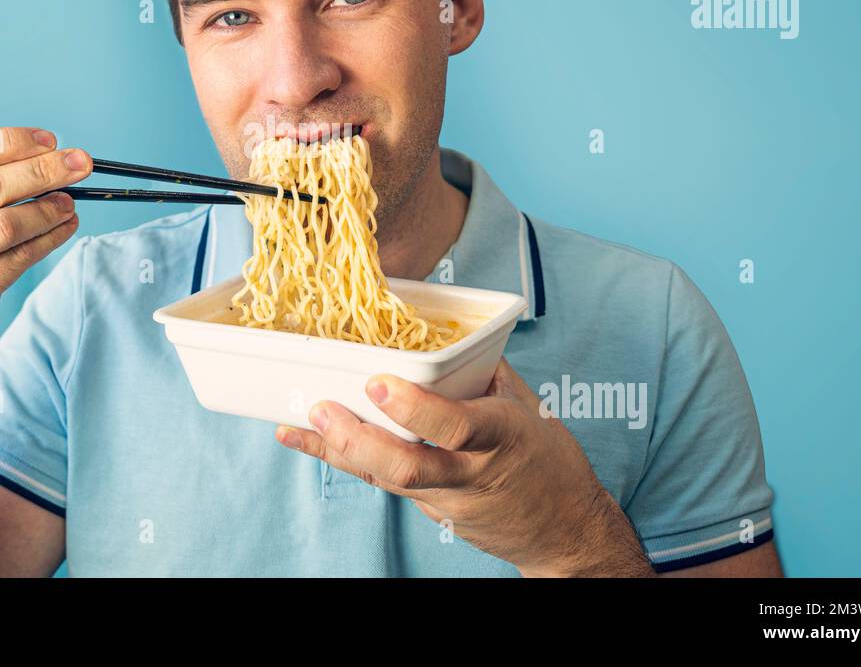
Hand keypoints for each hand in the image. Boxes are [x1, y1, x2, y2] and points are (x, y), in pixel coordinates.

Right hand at [0, 126, 91, 375]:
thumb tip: (32, 153)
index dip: (9, 142)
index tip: (47, 140)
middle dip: (42, 169)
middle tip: (79, 162)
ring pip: (6, 224)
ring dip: (48, 207)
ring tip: (70, 200)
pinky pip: (18, 258)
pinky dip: (49, 238)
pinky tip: (64, 226)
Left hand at [275, 356, 654, 576]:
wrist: (564, 531)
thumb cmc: (549, 460)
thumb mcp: (527, 406)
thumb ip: (485, 370)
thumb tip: (444, 328)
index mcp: (501, 436)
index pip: (457, 427)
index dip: (415, 409)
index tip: (378, 382)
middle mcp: (471, 473)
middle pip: (409, 467)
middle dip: (359, 439)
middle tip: (321, 409)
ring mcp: (448, 499)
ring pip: (386, 479)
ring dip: (337, 450)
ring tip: (296, 425)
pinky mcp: (432, 511)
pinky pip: (384, 483)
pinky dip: (344, 460)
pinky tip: (305, 441)